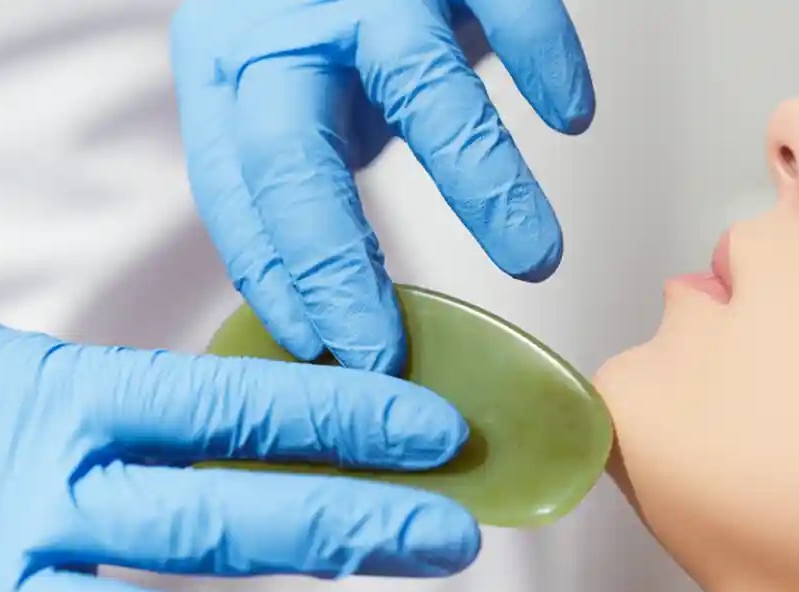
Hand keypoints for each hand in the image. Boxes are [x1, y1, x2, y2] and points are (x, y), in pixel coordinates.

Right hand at [0, 307, 479, 591]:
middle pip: (214, 518)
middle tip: (448, 536)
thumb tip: (261, 413)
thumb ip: (130, 396)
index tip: (433, 429)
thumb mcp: (14, 365)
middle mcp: (41, 500)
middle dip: (343, 528)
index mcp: (64, 403)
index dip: (342, 419)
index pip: (232, 408)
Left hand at [170, 0, 595, 372]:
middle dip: (335, 267)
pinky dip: (545, 64)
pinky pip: (512, 6)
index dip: (279, 280)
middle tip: (381, 348)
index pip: (237, 192)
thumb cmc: (329, 13)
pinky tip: (570, 115)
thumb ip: (294, 173)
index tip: (325, 350)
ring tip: (534, 257)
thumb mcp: (289, 90)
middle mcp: (284, 23)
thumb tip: (314, 309)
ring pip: (419, 88)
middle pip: (290, 155)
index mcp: (229, 65)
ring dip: (482, 185)